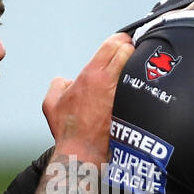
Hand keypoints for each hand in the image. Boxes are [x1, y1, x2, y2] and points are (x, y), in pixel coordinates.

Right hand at [43, 33, 133, 163]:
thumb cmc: (68, 130)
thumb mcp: (51, 104)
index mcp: (91, 75)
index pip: (113, 44)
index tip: (123, 41)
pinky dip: (143, 84)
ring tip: (140, 67)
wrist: (83, 153)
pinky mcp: (132, 109)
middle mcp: (109, 82)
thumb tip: (66, 81)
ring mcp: (123, 95)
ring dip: (139, 65)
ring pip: (138, 69)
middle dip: (132, 49)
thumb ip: (57, 85)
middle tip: (133, 52)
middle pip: (129, 52)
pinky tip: (143, 86)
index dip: (121, 39)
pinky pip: (142, 89)